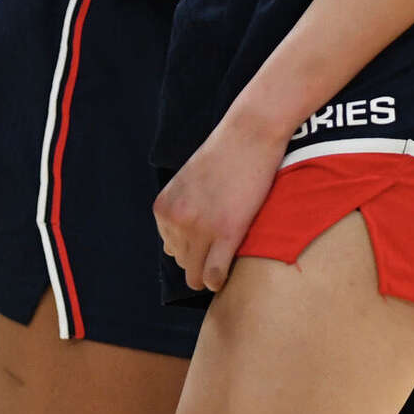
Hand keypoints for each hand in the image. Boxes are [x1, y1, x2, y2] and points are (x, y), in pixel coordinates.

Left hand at [154, 111, 285, 294]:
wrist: (249, 134)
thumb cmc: (223, 155)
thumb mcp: (187, 182)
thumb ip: (178, 211)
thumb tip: (173, 250)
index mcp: (164, 208)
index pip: (170, 248)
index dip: (191, 245)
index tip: (209, 236)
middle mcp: (176, 220)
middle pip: (183, 263)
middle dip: (201, 258)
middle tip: (221, 243)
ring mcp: (200, 228)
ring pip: (196, 275)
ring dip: (210, 269)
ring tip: (227, 252)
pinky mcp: (227, 233)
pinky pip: (214, 276)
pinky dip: (219, 279)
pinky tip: (228, 269)